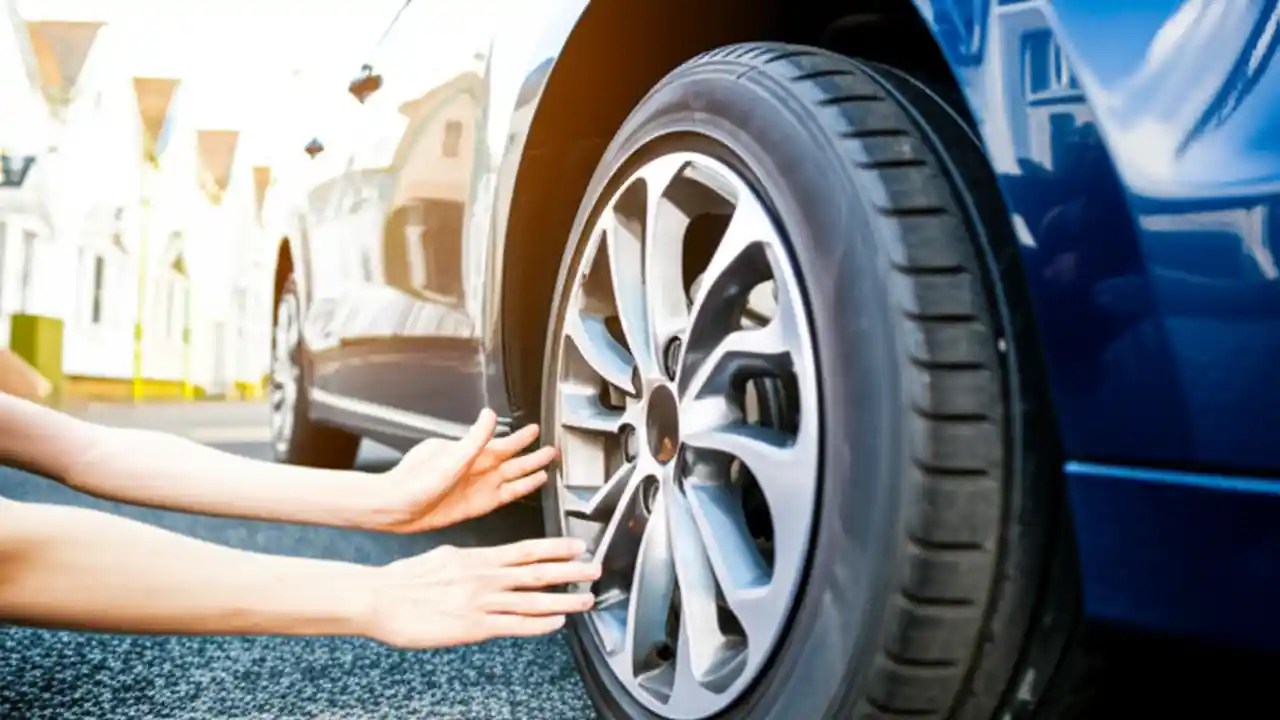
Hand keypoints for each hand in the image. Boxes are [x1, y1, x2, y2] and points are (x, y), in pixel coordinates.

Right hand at [361, 537, 598, 648]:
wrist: (380, 598)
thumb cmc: (404, 580)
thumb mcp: (443, 557)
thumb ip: (469, 561)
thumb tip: (483, 562)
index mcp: (477, 558)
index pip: (525, 549)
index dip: (555, 548)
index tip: (576, 546)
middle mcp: (485, 576)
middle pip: (537, 571)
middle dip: (570, 570)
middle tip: (594, 569)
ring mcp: (481, 601)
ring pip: (533, 599)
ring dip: (565, 599)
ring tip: (587, 598)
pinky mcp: (474, 626)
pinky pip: (515, 625)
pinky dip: (540, 623)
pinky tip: (557, 623)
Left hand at [372, 409, 557, 533]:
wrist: (396, 507)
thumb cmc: (413, 481)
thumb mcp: (449, 457)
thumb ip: (474, 439)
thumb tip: (489, 416)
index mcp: (471, 453)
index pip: (504, 442)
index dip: (521, 437)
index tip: (535, 429)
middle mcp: (477, 469)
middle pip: (513, 460)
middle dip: (532, 454)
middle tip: (551, 449)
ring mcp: (478, 487)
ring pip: (512, 477)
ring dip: (530, 471)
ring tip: (547, 465)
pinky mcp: (477, 505)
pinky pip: (506, 495)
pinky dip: (521, 488)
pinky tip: (530, 485)